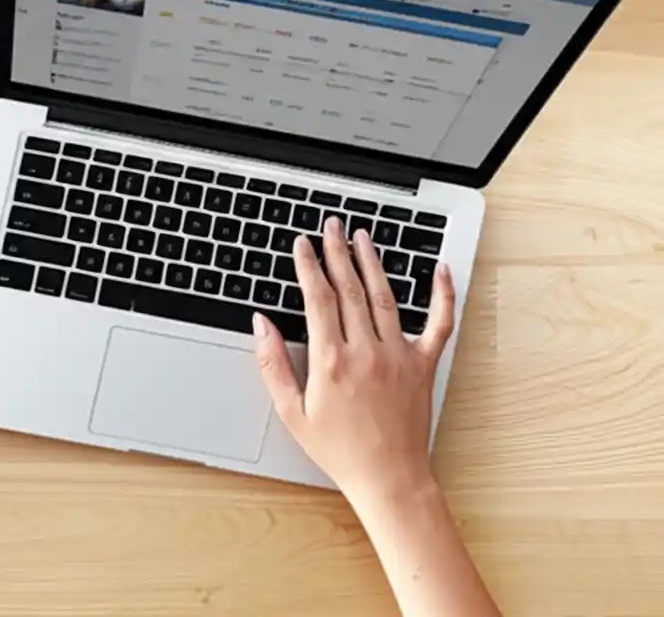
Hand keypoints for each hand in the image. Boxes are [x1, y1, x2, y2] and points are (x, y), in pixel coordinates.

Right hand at [253, 217, 455, 500]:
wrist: (388, 478)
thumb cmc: (339, 450)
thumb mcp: (291, 412)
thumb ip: (272, 364)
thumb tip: (260, 325)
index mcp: (331, 361)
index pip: (317, 298)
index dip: (308, 265)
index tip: (302, 244)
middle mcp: (366, 351)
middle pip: (350, 288)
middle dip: (337, 252)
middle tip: (330, 226)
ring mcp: (399, 355)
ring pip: (385, 296)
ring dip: (372, 262)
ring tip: (363, 237)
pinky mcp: (423, 365)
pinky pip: (438, 322)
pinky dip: (441, 293)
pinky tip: (438, 268)